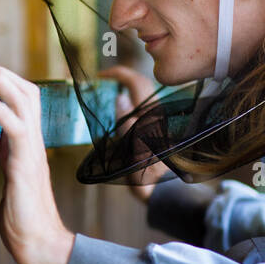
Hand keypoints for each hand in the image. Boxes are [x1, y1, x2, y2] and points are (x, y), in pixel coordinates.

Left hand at [0, 67, 74, 263]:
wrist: (37, 241)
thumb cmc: (24, 211)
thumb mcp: (13, 171)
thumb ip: (8, 150)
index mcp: (31, 142)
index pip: (27, 98)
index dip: (6, 82)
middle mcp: (35, 142)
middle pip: (27, 91)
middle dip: (1, 74)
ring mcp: (31, 152)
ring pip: (24, 102)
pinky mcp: (24, 167)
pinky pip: (16, 130)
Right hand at [96, 65, 168, 202]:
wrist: (162, 189)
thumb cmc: (147, 172)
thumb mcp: (132, 150)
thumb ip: (126, 124)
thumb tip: (120, 98)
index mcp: (151, 116)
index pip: (137, 83)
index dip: (119, 74)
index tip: (101, 75)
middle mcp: (156, 113)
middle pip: (141, 84)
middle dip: (121, 78)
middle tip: (102, 82)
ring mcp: (156, 119)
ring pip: (142, 95)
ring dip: (125, 88)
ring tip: (107, 93)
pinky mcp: (154, 127)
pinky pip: (141, 106)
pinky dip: (128, 101)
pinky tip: (118, 110)